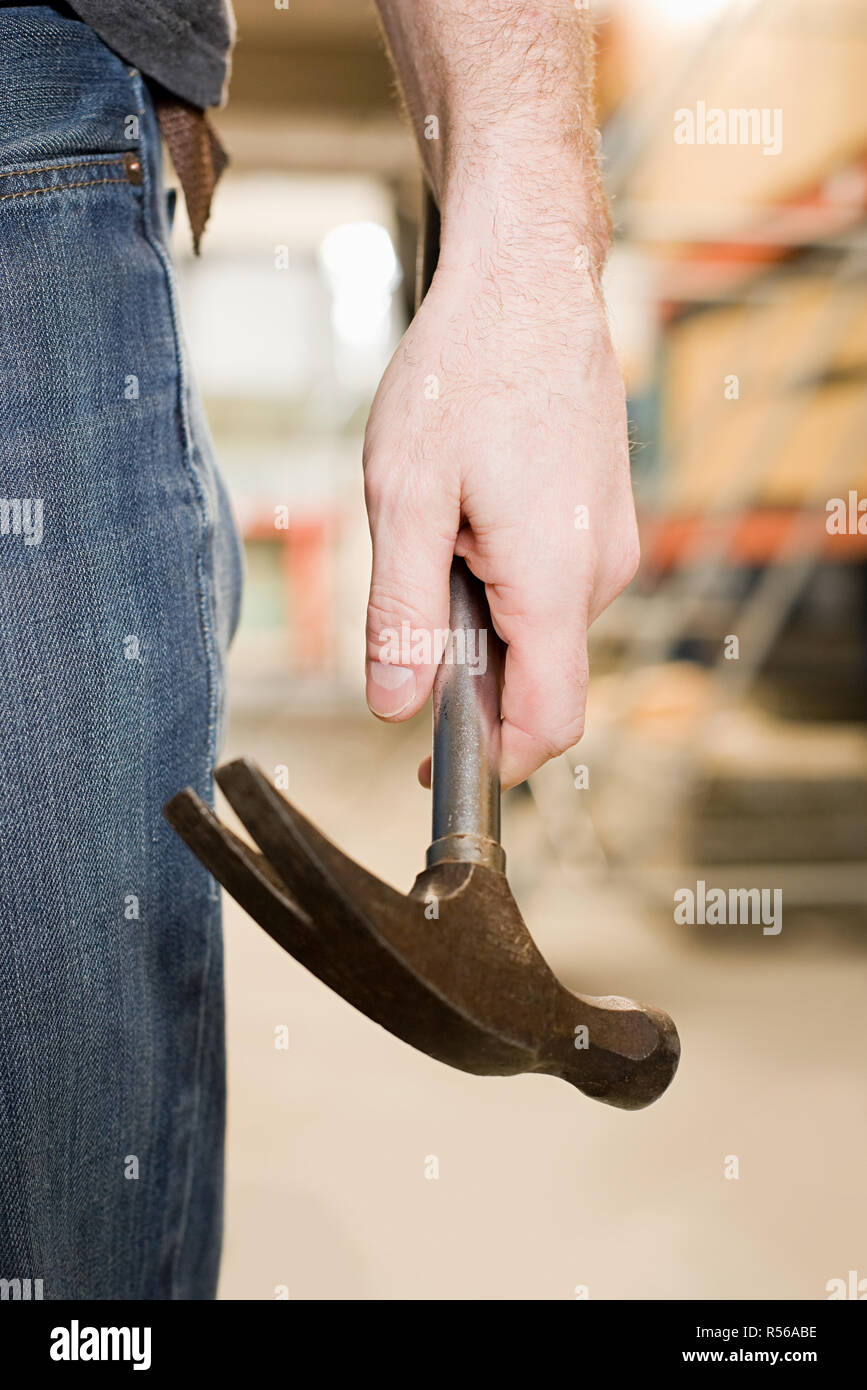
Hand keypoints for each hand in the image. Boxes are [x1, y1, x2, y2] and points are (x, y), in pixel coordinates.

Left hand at [362, 245, 637, 789]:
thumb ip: (402, 615)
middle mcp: (601, 572)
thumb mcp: (404, 497)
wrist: (527, 281)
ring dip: (486, 616)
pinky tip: (471, 513)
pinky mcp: (604, 519)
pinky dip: (506, 580)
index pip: (546, 722)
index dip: (492, 761)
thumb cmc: (462, 372)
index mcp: (554, 579)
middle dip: (473, 672)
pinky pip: (554, 585)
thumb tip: (397, 707)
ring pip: (544, 630)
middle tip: (411, 598)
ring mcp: (610, 544)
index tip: (434, 766)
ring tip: (439, 529)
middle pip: (541, 679)